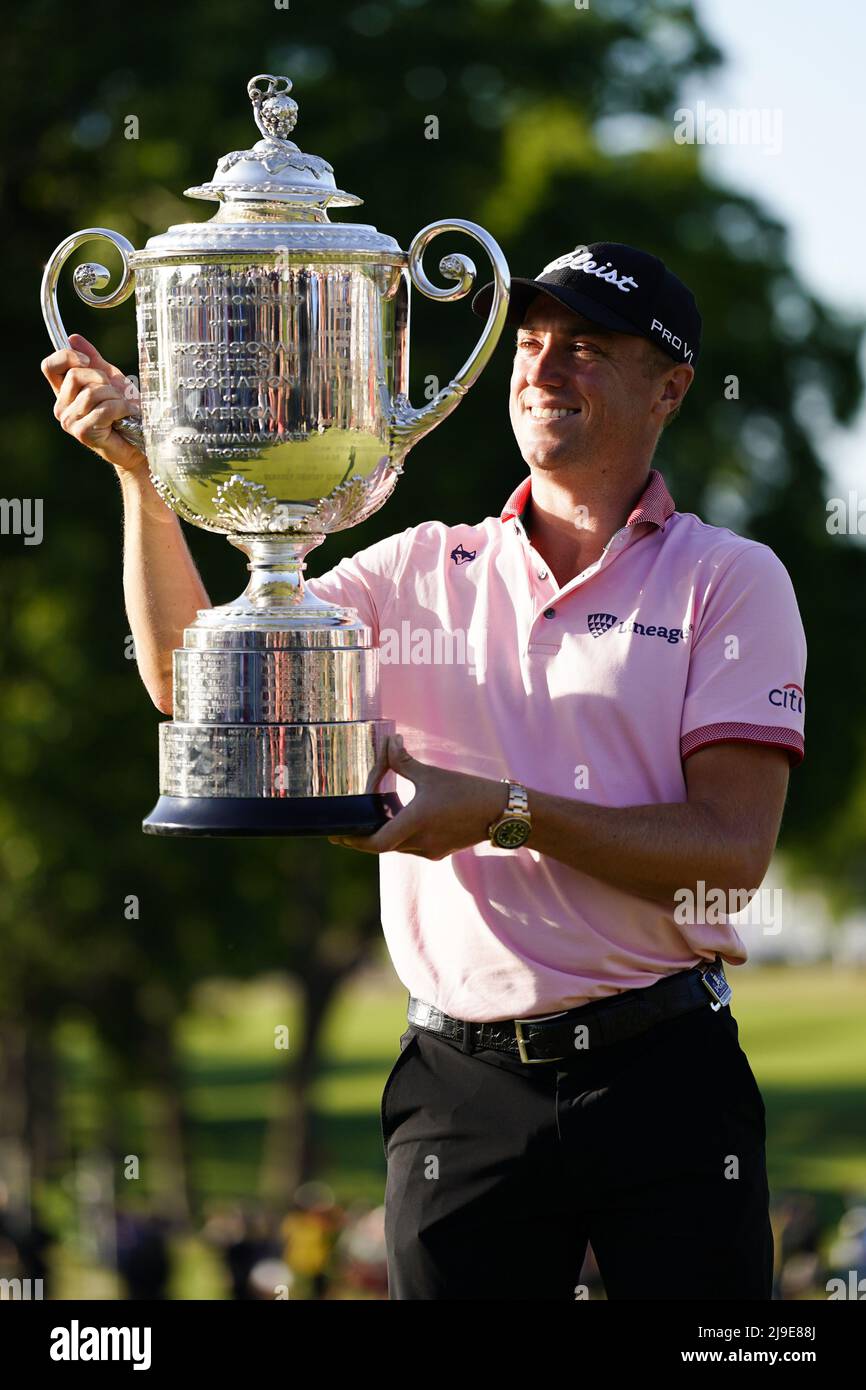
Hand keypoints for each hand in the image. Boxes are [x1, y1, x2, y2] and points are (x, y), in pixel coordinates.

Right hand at [41, 332, 147, 473]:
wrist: (141, 441)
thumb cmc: (125, 411)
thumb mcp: (110, 379)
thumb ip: (93, 359)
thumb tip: (73, 338)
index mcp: (65, 392)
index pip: (50, 366)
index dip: (67, 357)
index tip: (88, 361)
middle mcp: (62, 407)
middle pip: (75, 376)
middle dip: (102, 380)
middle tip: (117, 394)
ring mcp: (70, 421)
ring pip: (91, 393)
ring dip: (115, 397)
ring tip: (125, 407)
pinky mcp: (82, 433)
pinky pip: (102, 409)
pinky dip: (120, 408)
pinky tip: (128, 415)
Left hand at [328, 733, 505, 858]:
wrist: (502, 812)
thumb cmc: (468, 791)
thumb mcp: (432, 775)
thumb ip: (404, 762)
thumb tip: (389, 741)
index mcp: (416, 823)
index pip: (375, 843)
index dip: (353, 840)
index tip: (336, 834)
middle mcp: (420, 843)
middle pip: (381, 844)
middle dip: (363, 833)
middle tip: (347, 822)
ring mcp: (430, 850)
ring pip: (396, 845)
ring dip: (383, 831)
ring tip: (372, 812)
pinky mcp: (439, 850)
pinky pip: (410, 844)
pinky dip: (399, 832)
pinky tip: (399, 815)